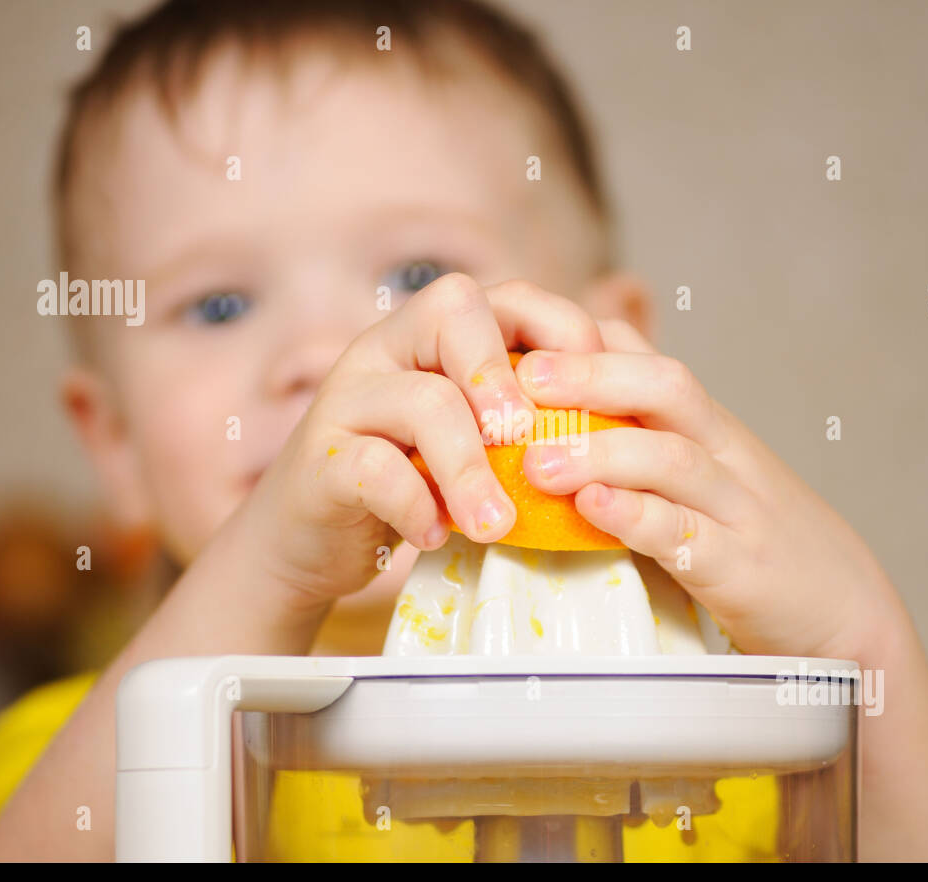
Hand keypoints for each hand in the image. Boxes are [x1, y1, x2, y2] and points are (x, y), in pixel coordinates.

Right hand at [242, 274, 606, 617]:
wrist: (309, 538)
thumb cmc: (410, 484)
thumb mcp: (472, 443)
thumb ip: (522, 420)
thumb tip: (618, 427)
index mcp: (435, 335)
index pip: (506, 296)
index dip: (560, 330)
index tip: (597, 394)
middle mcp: (388, 348)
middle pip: (453, 311)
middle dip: (504, 374)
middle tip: (528, 440)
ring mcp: (348, 398)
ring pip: (422, 401)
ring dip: (472, 470)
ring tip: (498, 525)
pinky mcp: (319, 459)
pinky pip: (373, 468)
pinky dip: (415, 507)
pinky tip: (434, 537)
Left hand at [516, 320, 906, 661]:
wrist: (848, 615)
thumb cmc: (759, 545)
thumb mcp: (707, 484)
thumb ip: (649, 450)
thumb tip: (568, 423)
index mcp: (711, 432)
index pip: (652, 364)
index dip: (588, 347)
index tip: (522, 343)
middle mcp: (727, 457)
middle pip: (667, 389)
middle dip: (592, 377)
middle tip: (523, 379)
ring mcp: (739, 510)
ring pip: (674, 458)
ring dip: (599, 452)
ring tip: (536, 462)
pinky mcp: (743, 570)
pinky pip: (689, 535)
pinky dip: (638, 518)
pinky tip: (593, 509)